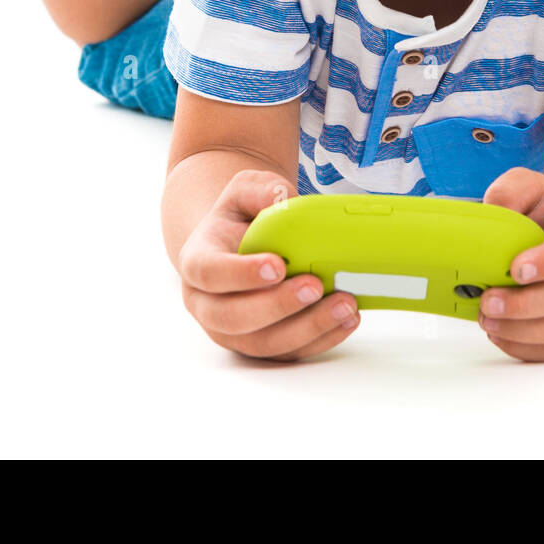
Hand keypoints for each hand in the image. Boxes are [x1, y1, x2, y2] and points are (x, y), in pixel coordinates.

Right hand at [176, 170, 360, 360]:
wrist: (238, 242)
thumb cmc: (241, 217)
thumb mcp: (245, 189)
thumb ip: (259, 190)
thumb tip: (280, 200)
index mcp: (197, 261)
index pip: (210, 273)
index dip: (241, 274)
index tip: (277, 265)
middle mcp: (207, 304)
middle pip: (234, 318)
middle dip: (278, 306)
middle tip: (315, 285)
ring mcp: (233, 331)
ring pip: (263, 343)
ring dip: (307, 328)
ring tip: (343, 305)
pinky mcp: (260, 345)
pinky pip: (287, 353)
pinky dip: (320, 340)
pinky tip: (346, 320)